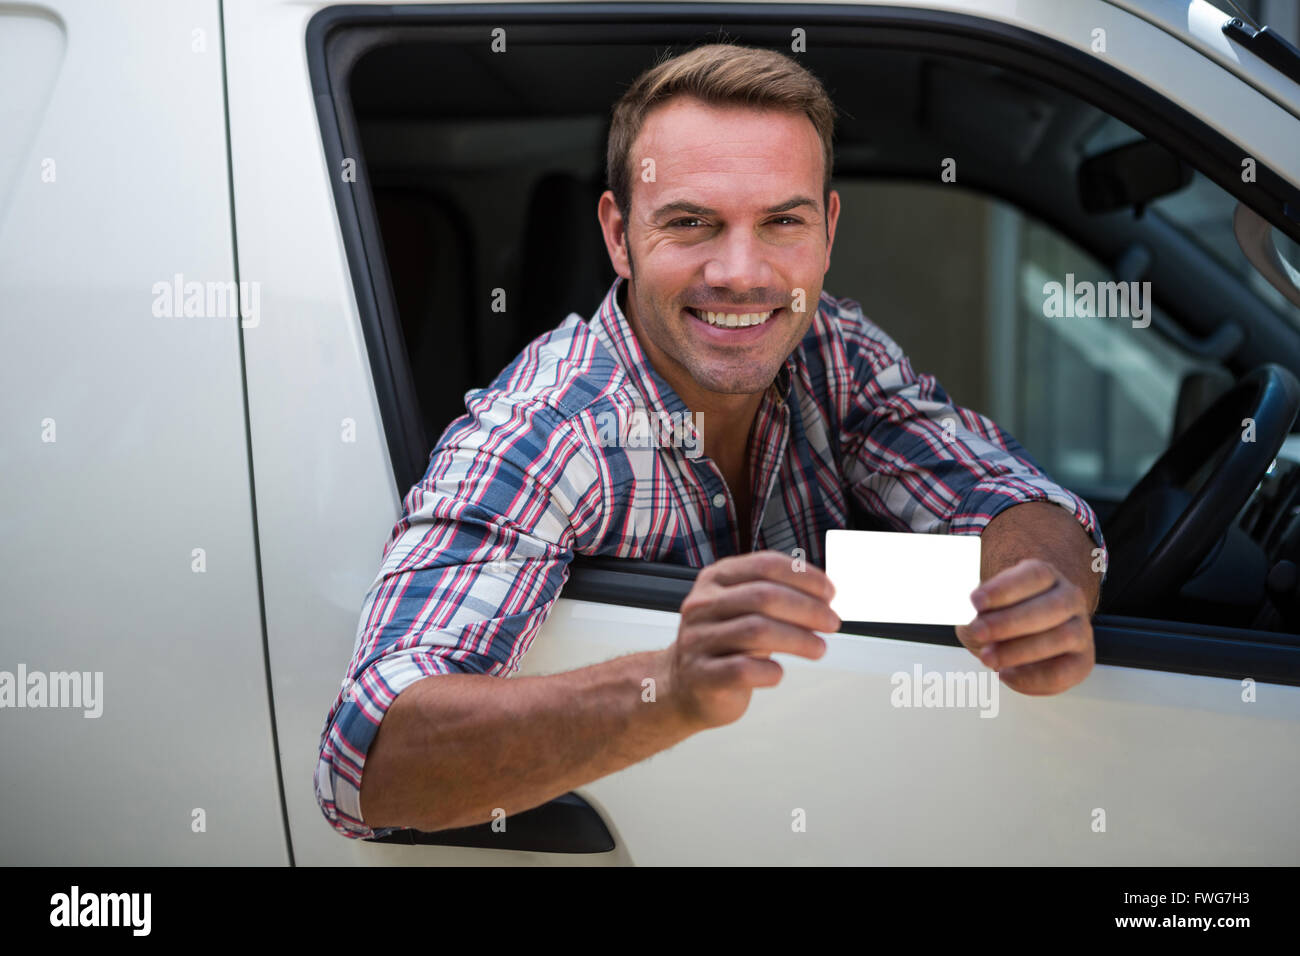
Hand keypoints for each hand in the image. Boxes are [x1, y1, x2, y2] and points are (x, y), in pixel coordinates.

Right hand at [657, 551, 838, 731]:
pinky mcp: (702, 675)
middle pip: (764, 596)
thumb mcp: (742, 609)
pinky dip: (771, 672)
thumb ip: (776, 596)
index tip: (829, 592)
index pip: (765, 564)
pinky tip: (778, 673)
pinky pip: (744, 670)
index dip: (804, 577)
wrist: (684, 686)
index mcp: (716, 579)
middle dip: (808, 609)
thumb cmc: (724, 644)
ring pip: (757, 631)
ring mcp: (699, 640)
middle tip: (832, 622)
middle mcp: (703, 605)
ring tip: (818, 648)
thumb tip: (825, 595)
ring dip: (799, 640)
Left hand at [953, 557, 1093, 694]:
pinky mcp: (1082, 660)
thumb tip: (963, 618)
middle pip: (1050, 607)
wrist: (1026, 635)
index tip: (974, 600)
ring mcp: (1080, 629)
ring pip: (1062, 637)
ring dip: (1020, 651)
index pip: (1033, 575)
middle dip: (1010, 622)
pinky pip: (1065, 672)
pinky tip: (1006, 676)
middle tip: (978, 632)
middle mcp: (1068, 598)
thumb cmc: (1002, 616)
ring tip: (988, 658)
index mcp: (1045, 576)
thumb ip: (974, 610)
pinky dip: (1034, 678)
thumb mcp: (983, 608)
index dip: (1004, 588)